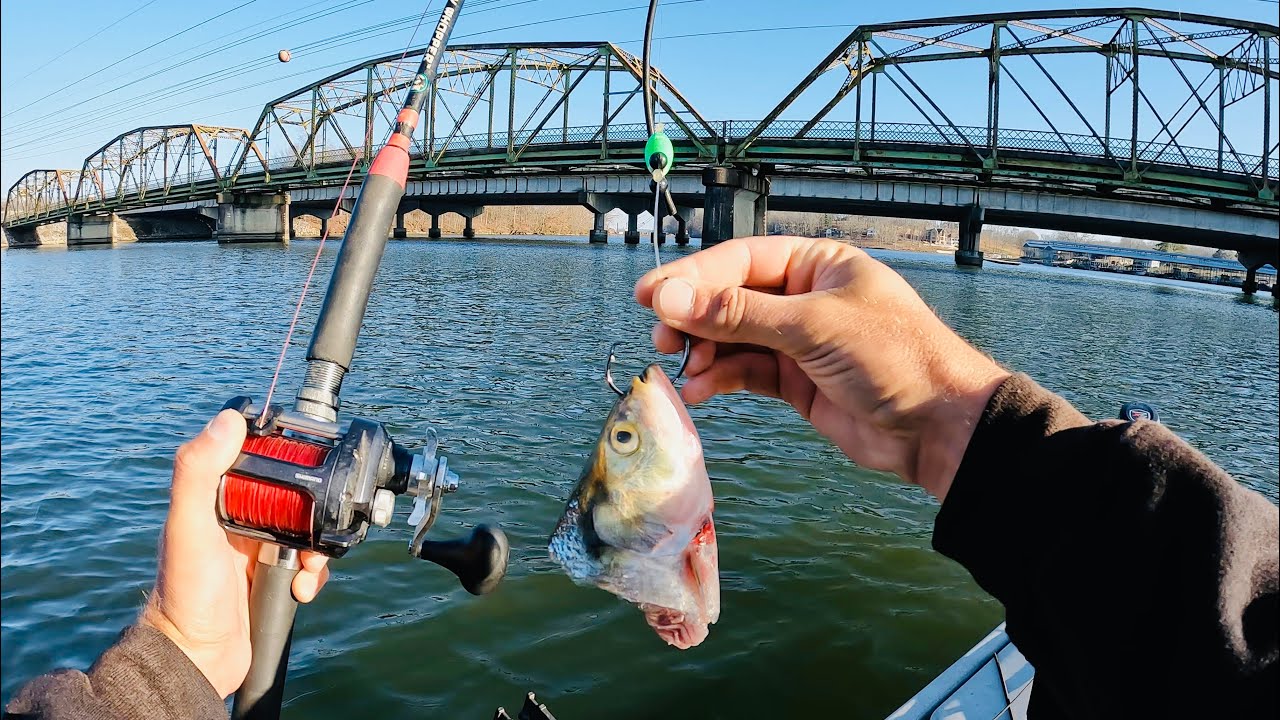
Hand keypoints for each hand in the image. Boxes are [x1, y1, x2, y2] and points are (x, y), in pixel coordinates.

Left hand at [139, 409, 330, 697]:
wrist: (197, 658)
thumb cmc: (185, 594)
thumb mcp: (189, 527)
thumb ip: (198, 472)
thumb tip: (229, 418)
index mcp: (216, 499)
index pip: (258, 459)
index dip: (285, 454)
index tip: (310, 457)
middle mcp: (238, 519)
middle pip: (293, 495)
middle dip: (312, 511)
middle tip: (314, 526)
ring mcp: (257, 549)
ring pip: (306, 530)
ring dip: (316, 548)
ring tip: (307, 567)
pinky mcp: (273, 576)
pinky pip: (309, 563)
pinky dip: (314, 574)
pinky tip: (301, 587)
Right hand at [635, 236, 1008, 500]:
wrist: (940, 428)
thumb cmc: (894, 357)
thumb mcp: (812, 327)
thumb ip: (738, 314)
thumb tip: (671, 297)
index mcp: (817, 263)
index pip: (740, 261)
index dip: (692, 277)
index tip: (649, 296)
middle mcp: (804, 297)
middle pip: (730, 298)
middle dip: (693, 318)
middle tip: (660, 339)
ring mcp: (799, 341)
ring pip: (732, 339)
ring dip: (703, 353)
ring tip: (681, 369)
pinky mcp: (796, 382)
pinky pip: (745, 372)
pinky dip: (720, 379)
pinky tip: (700, 390)